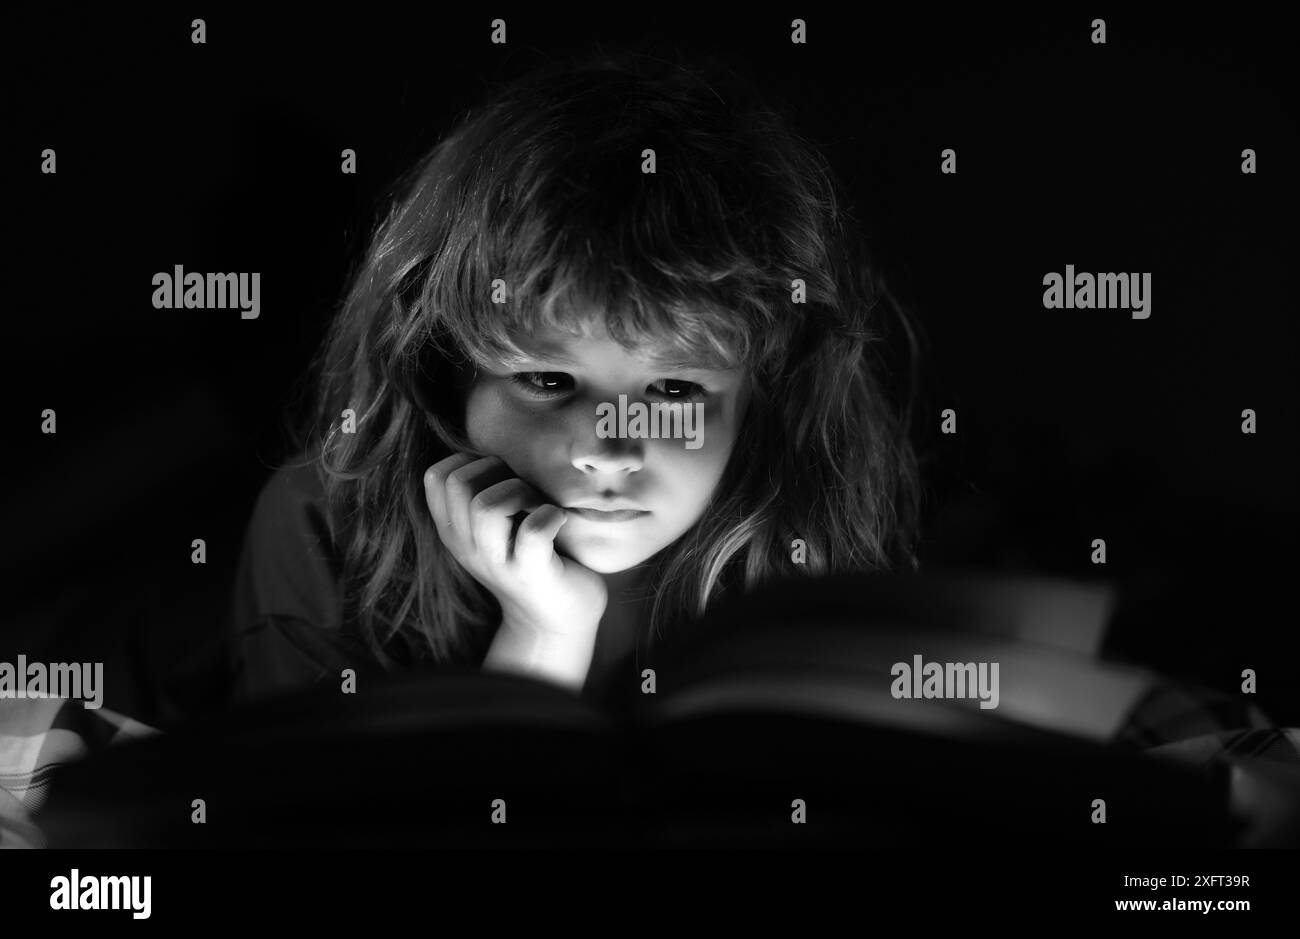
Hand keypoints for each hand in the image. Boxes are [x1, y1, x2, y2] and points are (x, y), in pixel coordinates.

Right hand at [423, 453, 607, 644]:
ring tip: (538, 507)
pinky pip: (533, 532)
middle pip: (458, 483)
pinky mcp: (531, 575)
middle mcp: (466, 547)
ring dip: (521, 492)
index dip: (471, 462)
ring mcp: (496, 564)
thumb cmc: (532, 559)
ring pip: (486, 506)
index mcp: (454, 530)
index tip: (499, 479)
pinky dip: (549, 516)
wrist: (554, 623)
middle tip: (524, 492)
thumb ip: (484, 491)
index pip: (435, 476)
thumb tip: (494, 441)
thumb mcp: (494, 528)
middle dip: (497, 472)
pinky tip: (557, 521)